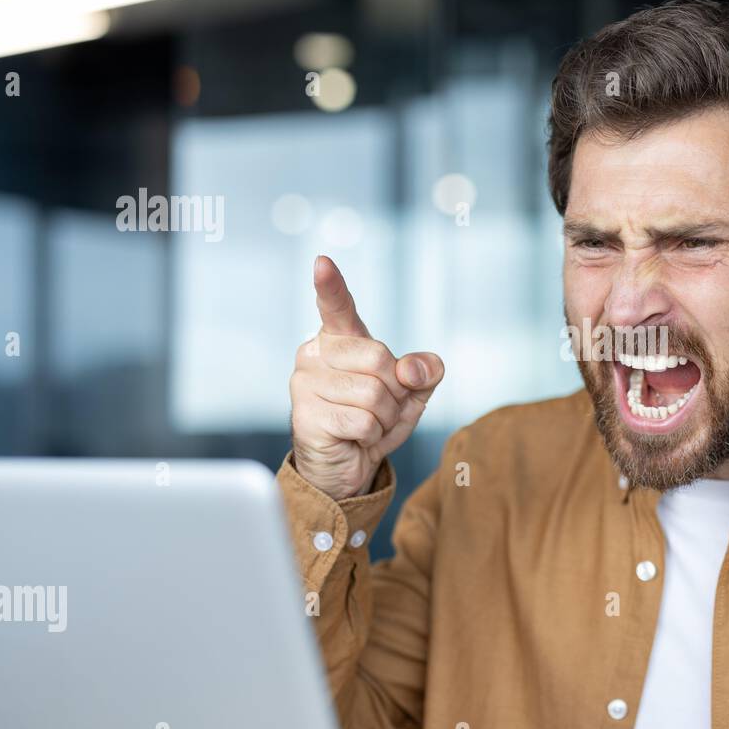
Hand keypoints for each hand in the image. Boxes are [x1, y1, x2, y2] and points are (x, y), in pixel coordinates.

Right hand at [289, 256, 443, 501]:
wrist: (348, 466)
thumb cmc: (376, 419)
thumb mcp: (412, 393)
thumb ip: (424, 371)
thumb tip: (411, 369)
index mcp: (340, 339)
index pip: (336, 306)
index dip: (331, 285)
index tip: (322, 262)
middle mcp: (315, 354)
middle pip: (378, 358)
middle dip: (395, 390)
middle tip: (380, 407)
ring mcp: (304, 384)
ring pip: (373, 393)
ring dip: (384, 416)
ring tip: (366, 423)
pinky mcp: (305, 416)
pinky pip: (362, 421)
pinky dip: (371, 435)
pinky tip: (355, 437)